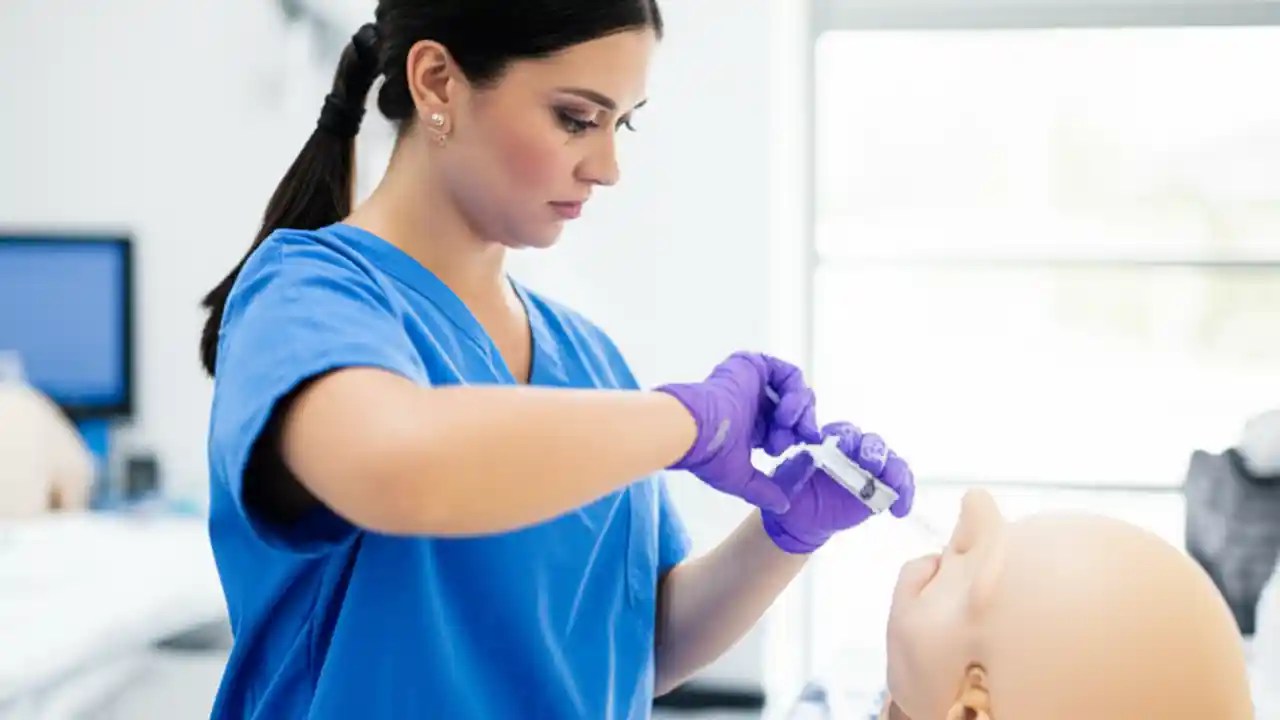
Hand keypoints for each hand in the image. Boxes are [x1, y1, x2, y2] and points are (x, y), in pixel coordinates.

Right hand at [657, 352, 820, 512]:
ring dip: (799, 410)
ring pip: (795, 391)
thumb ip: (764, 491)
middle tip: (804, 438)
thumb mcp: (741, 478)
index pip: (786, 429)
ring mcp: (754, 383)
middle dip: (802, 424)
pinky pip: (788, 374)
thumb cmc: (711, 454)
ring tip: (788, 424)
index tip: (806, 447)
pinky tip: (784, 411)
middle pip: (795, 410)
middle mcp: (754, 404)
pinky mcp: (754, 365)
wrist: (695, 429)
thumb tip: (783, 507)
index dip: (798, 437)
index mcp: (752, 427)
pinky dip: (793, 392)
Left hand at [761, 421, 914, 553]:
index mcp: (830, 443)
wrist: (800, 519)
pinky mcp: (881, 490)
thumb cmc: (792, 492)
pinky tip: (899, 512)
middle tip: (869, 464)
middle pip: (872, 442)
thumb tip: (806, 459)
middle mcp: (854, 452)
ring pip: (891, 461)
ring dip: (894, 469)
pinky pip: (901, 487)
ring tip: (892, 484)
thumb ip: (793, 469)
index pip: (844, 432)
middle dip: (872, 450)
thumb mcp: (784, 480)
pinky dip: (905, 495)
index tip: (843, 446)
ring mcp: (871, 470)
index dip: (846, 437)